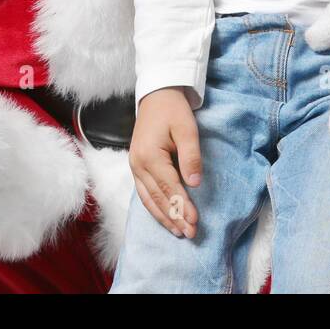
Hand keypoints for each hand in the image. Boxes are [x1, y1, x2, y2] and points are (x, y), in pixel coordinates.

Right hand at [129, 88, 201, 238]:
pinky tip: (163, 217)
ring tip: (178, 231)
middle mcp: (138, 164)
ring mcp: (135, 166)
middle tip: (189, 234)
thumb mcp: (187, 128)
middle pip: (157, 197)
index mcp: (150, 155)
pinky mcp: (136, 166)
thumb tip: (194, 183)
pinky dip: (154, 207)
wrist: (156, 94)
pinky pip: (143, 192)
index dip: (181, 206)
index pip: (169, 187)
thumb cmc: (173, 110)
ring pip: (148, 198)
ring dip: (163, 217)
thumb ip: (190, 156)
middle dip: (174, 217)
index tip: (194, 222)